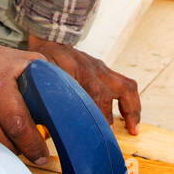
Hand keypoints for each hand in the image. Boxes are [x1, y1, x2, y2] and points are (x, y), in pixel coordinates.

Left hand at [26, 32, 140, 135]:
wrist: (49, 39)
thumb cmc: (42, 63)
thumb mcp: (39, 78)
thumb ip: (43, 99)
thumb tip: (43, 130)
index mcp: (76, 70)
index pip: (98, 94)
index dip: (104, 115)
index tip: (104, 134)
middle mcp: (94, 69)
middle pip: (120, 88)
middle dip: (128, 112)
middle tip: (129, 132)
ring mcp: (101, 68)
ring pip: (127, 86)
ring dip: (134, 108)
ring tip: (133, 128)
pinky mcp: (105, 71)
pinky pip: (125, 84)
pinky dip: (130, 102)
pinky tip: (127, 118)